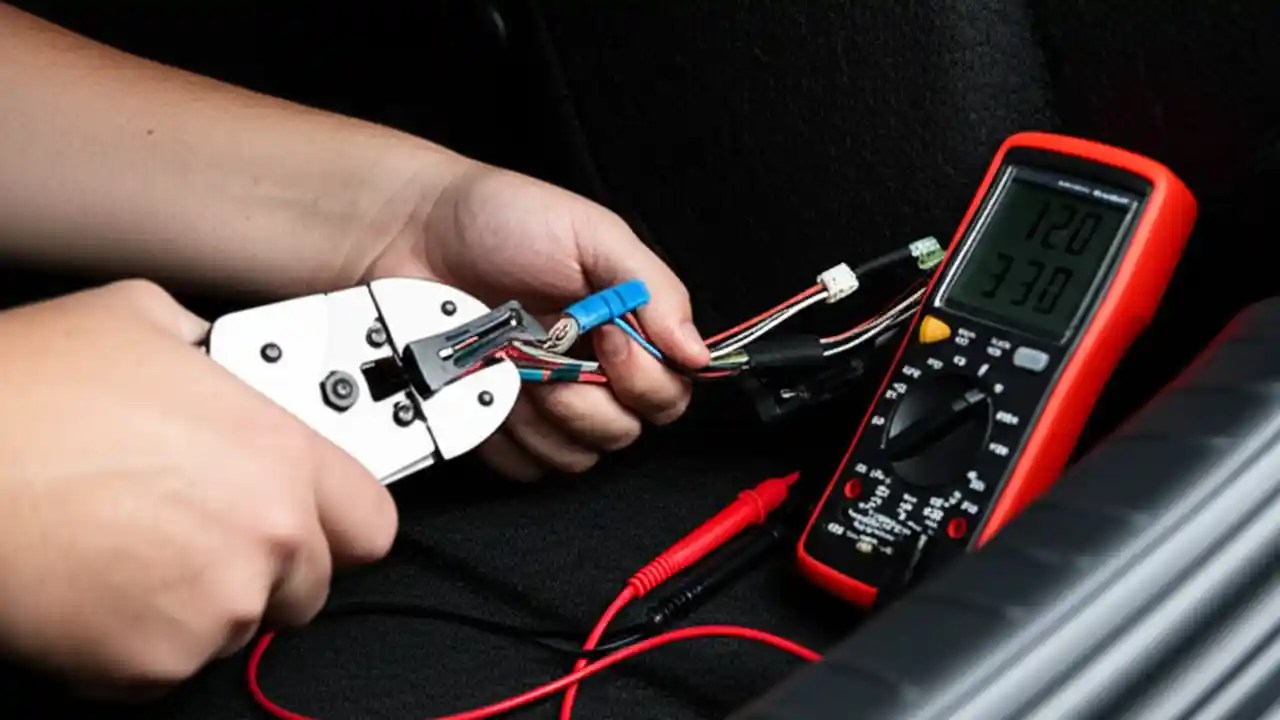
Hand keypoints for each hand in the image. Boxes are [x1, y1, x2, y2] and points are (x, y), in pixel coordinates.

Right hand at [0, 280, 395, 694]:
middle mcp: (268, 536)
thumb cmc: (26, 392)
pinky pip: (168, 668)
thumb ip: (208, 350)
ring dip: (196, 602)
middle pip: (309, 585)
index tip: (321, 523)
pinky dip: (136, 643)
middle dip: (263, 566)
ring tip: (125, 549)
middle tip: (197, 536)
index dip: (341, 523)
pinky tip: (93, 588)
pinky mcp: (155, 665)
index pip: (372, 521)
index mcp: (280, 454)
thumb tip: (211, 353)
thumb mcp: (139, 320)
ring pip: (235, 627)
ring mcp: (216, 607)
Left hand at [367, 161, 709, 480]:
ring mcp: (544, 406)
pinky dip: (506, 433)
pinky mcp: (498, 426)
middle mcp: (591, 375)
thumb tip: (697, 353)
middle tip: (552, 351)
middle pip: (625, 432)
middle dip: (590, 398)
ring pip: (576, 456)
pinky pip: (522, 464)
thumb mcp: (593, 234)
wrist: (414, 230)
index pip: (669, 391)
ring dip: (547, 416)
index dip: (646, 378)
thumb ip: (654, 290)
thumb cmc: (503, 219)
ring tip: (514, 364)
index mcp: (625, 331)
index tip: (609, 336)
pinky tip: (489, 386)